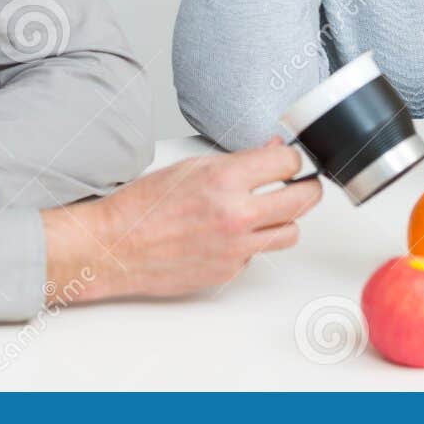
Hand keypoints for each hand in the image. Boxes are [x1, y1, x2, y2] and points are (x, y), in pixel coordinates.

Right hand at [41, 139, 321, 301]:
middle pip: (303, 199)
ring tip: (269, 211)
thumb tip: (271, 151)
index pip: (287, 162)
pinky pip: (258, 254)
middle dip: (307, 187)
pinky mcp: (230, 271)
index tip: (289, 161)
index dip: (292, 159)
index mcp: (224, 179)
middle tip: (301, 184)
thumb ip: (237, 161)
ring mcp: (235, 247)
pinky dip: (251, 243)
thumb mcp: (190, 167)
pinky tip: (230, 234)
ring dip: (285, 219)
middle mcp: (235, 214)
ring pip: (290, 232)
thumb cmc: (144, 206)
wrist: (117, 246)